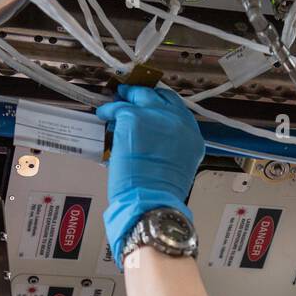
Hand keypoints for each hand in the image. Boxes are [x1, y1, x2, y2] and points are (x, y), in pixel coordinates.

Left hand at [95, 84, 204, 263]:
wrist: (152, 200)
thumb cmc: (161, 193)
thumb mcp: (177, 165)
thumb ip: (169, 145)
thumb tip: (152, 138)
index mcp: (192, 135)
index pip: (177, 108)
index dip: (160, 103)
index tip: (149, 103)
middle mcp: (178, 121)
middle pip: (159, 96)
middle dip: (142, 95)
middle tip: (129, 95)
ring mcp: (156, 116)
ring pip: (138, 97)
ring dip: (125, 100)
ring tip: (114, 103)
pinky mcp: (135, 118)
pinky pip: (118, 108)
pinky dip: (109, 111)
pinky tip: (104, 115)